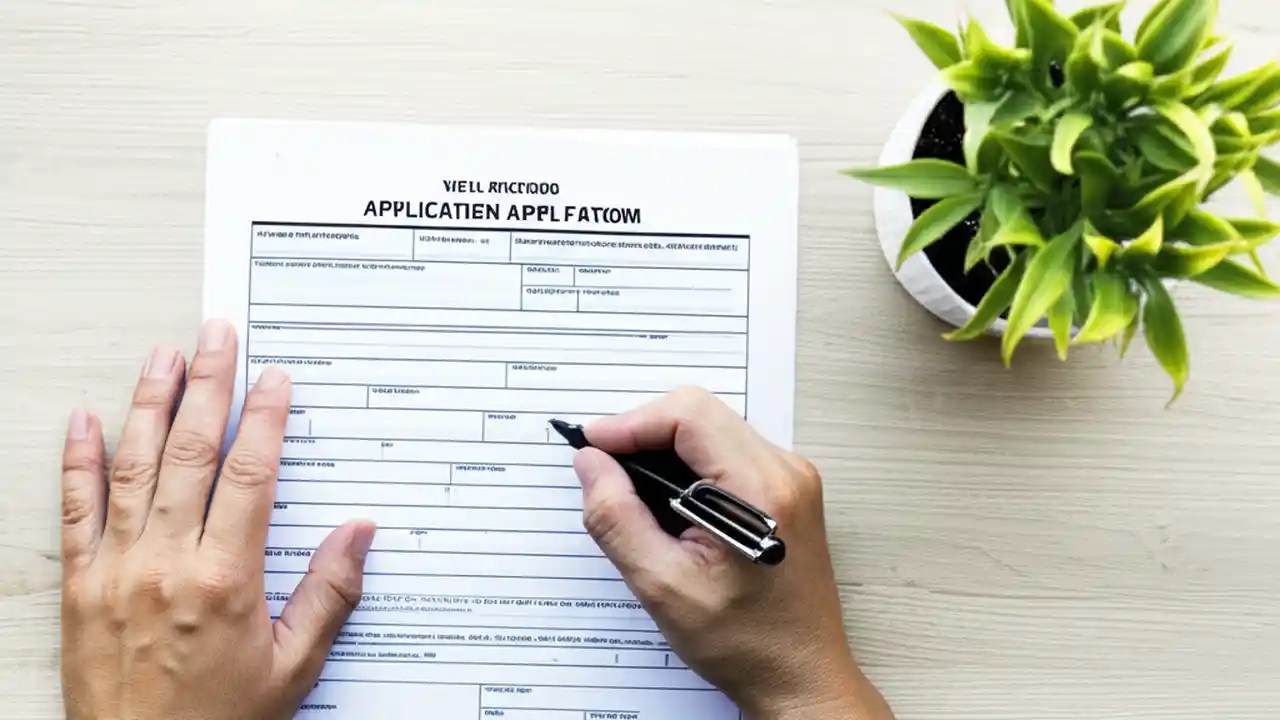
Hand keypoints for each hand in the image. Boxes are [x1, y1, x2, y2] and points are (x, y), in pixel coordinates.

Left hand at [59, 320, 374, 719]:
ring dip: (149, 405)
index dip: (265, 418)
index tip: (274, 379)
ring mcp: (116, 570)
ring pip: (134, 467)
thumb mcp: (294, 667)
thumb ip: (329, 594)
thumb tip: (361, 533)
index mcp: (226, 579)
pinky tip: (84, 422)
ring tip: (163, 356)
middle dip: (208, 386)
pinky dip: (78, 462)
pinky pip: (75, 511)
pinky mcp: (79, 586)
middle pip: (191, 453)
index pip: (250, 475)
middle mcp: (166, 563)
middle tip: (218, 336)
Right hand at [572, 388, 891, 719]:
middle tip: (604, 469)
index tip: (592, 448)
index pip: (688, 415)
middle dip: (644, 432)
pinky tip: (667, 502)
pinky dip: (689, 462)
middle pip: (700, 413)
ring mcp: (791, 477)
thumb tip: (590, 464)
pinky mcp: (787, 489)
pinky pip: (728, 450)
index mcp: (761, 490)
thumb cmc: (746, 643)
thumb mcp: (663, 587)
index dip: (631, 423)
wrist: (801, 676)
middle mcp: (785, 471)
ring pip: (712, 428)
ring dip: (665, 447)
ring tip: (631, 489)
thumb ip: (618, 518)